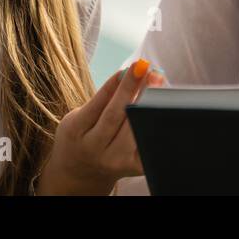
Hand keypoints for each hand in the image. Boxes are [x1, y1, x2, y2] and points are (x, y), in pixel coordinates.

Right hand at [34, 59, 165, 194]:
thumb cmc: (81, 135)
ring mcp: (114, 162)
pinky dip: (154, 126)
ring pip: (133, 131)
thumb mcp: (79, 116)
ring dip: (147, 105)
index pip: (99, 105)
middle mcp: (94, 149)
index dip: (116, 85)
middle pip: (117, 117)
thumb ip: (101, 99)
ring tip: (158, 82)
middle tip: (149, 69)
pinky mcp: (132, 169)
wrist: (79, 172)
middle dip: (134, 90)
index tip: (133, 66)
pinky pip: (146, 146)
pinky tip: (162, 108)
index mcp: (76, 132)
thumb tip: (129, 74)